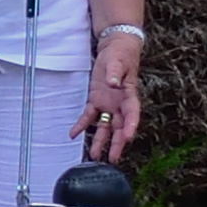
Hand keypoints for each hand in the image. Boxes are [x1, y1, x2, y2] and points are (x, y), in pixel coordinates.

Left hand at [72, 33, 141, 159]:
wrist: (115, 49)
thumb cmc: (121, 55)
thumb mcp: (118, 61)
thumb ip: (115, 73)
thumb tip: (113, 83)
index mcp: (129, 95)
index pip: (132, 113)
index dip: (131, 125)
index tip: (129, 137)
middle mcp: (120, 104)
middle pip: (120, 127)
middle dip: (117, 143)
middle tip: (114, 158)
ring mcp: (108, 104)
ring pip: (105, 127)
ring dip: (101, 141)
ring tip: (95, 155)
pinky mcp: (97, 101)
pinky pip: (89, 116)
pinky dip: (82, 125)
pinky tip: (74, 134)